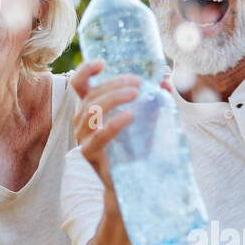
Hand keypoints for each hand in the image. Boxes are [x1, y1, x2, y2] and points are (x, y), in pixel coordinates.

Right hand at [69, 59, 144, 196]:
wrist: (134, 182)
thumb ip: (154, 98)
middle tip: (137, 83)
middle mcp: (82, 121)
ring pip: (91, 111)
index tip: (101, 62)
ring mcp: (83, 138)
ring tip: (135, 94)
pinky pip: (98, 136)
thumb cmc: (137, 146)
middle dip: (113, 84)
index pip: (79, 85)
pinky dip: (113, 123)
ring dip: (113, 98)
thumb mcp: (147, 118)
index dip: (86, 71)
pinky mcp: (89, 154)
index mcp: (91, 109)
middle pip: (91, 95)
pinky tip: (129, 116)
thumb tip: (165, 76)